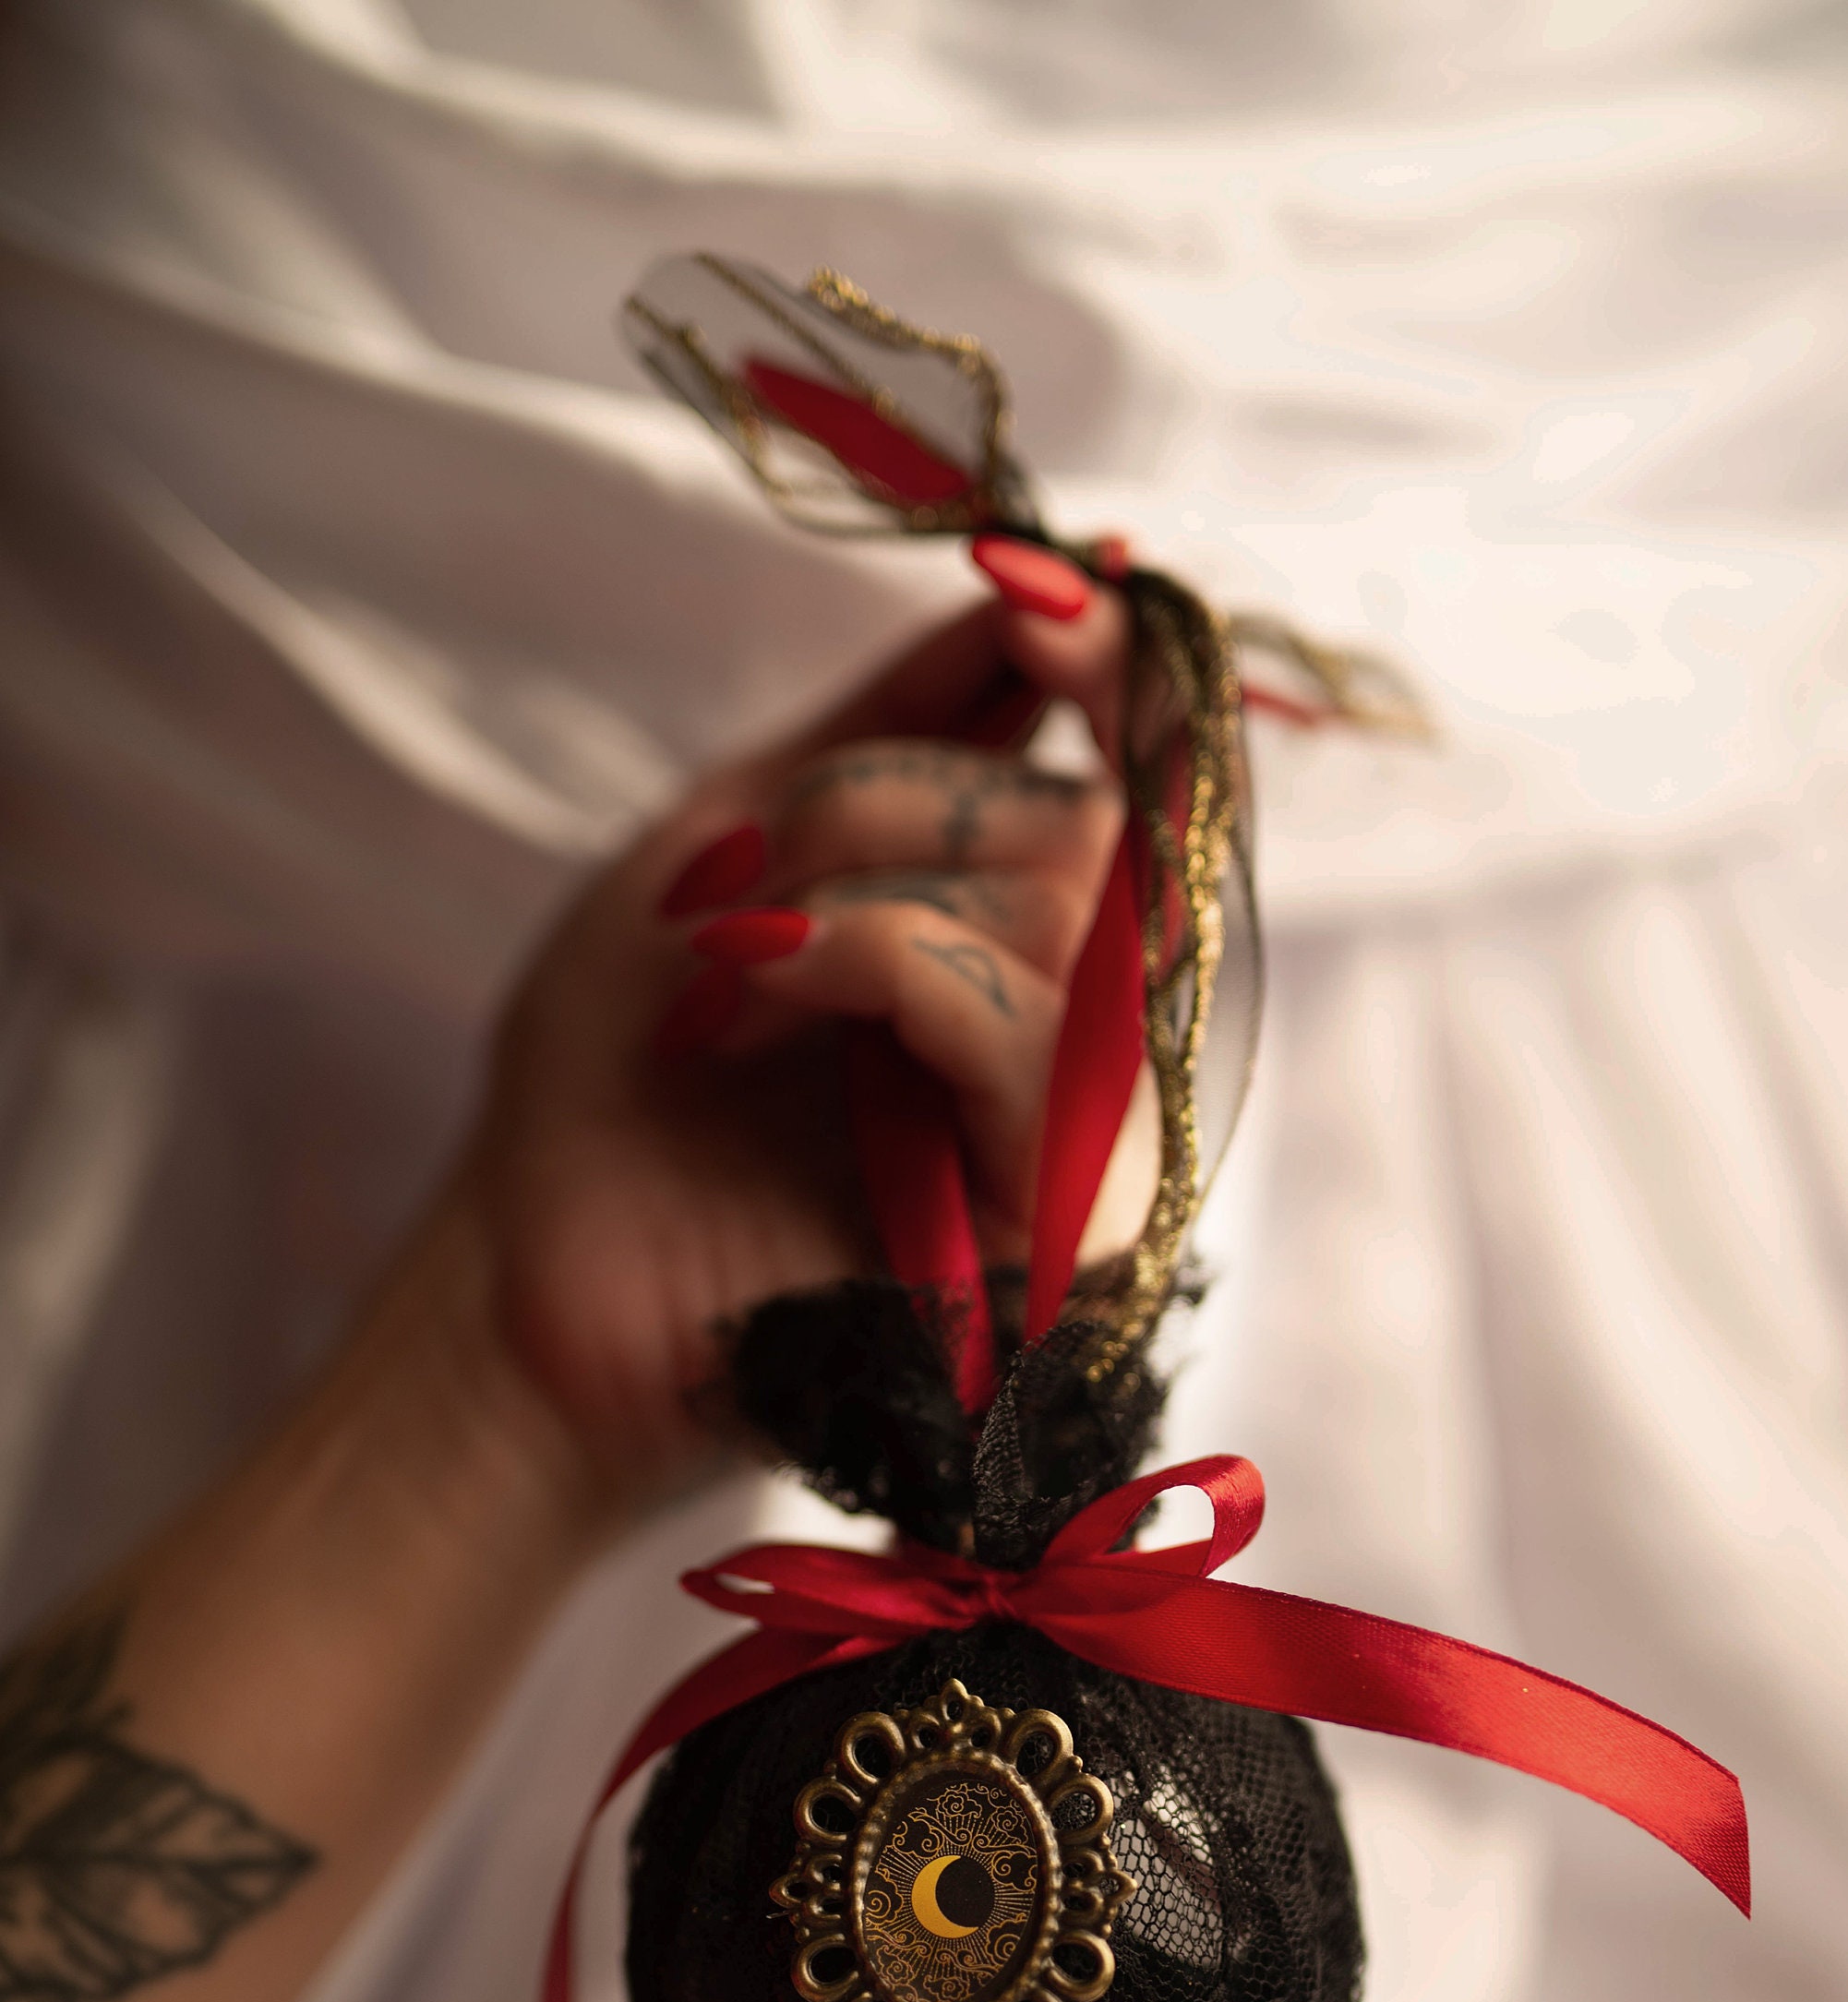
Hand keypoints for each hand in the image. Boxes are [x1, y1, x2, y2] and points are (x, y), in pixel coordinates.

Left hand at [460, 548, 1131, 1529]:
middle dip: (883, 805)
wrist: (517, 1269)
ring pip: (1068, 909)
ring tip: (721, 970)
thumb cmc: (616, 1076)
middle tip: (729, 892)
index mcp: (1027, 947)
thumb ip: (906, 722)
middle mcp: (1084, 1041)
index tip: (1026, 586)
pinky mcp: (1057, 1236)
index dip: (1116, 671)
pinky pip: (1036, 1030)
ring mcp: (1079, 1141)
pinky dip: (879, 968)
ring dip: (854, 893)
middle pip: (1093, 825)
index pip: (1155, 785)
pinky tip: (753, 1005)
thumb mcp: (742, 836)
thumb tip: (1066, 570)